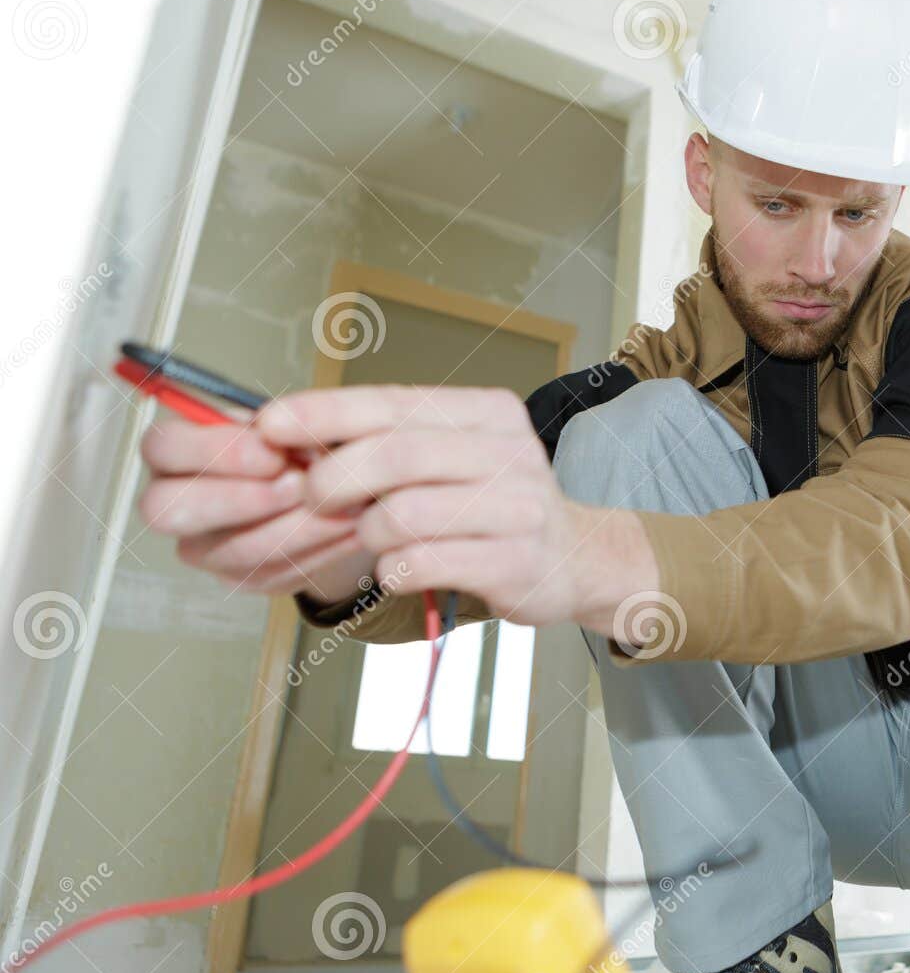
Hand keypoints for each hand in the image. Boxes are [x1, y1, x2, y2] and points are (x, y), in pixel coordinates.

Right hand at [137, 414, 375, 601]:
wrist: (320, 488)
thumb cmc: (289, 444)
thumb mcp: (284, 423)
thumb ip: (280, 427)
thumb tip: (291, 441)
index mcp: (173, 451)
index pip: (162, 447)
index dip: (215, 452)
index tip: (273, 452)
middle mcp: (172, 503)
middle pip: (169, 510)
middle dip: (242, 499)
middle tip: (298, 486)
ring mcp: (203, 549)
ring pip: (234, 550)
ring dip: (295, 528)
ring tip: (340, 507)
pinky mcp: (241, 579)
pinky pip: (274, 572)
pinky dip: (319, 548)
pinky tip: (349, 528)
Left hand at [252, 385, 659, 634]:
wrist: (577, 556)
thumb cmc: (498, 504)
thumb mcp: (454, 454)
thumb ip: (389, 440)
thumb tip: (295, 434)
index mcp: (488, 413)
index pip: (393, 402)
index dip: (325, 412)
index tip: (270, 425)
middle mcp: (509, 452)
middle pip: (395, 455)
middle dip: (335, 478)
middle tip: (315, 498)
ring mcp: (519, 508)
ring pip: (402, 515)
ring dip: (369, 533)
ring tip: (381, 538)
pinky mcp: (516, 562)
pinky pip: (421, 564)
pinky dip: (393, 570)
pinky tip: (404, 567)